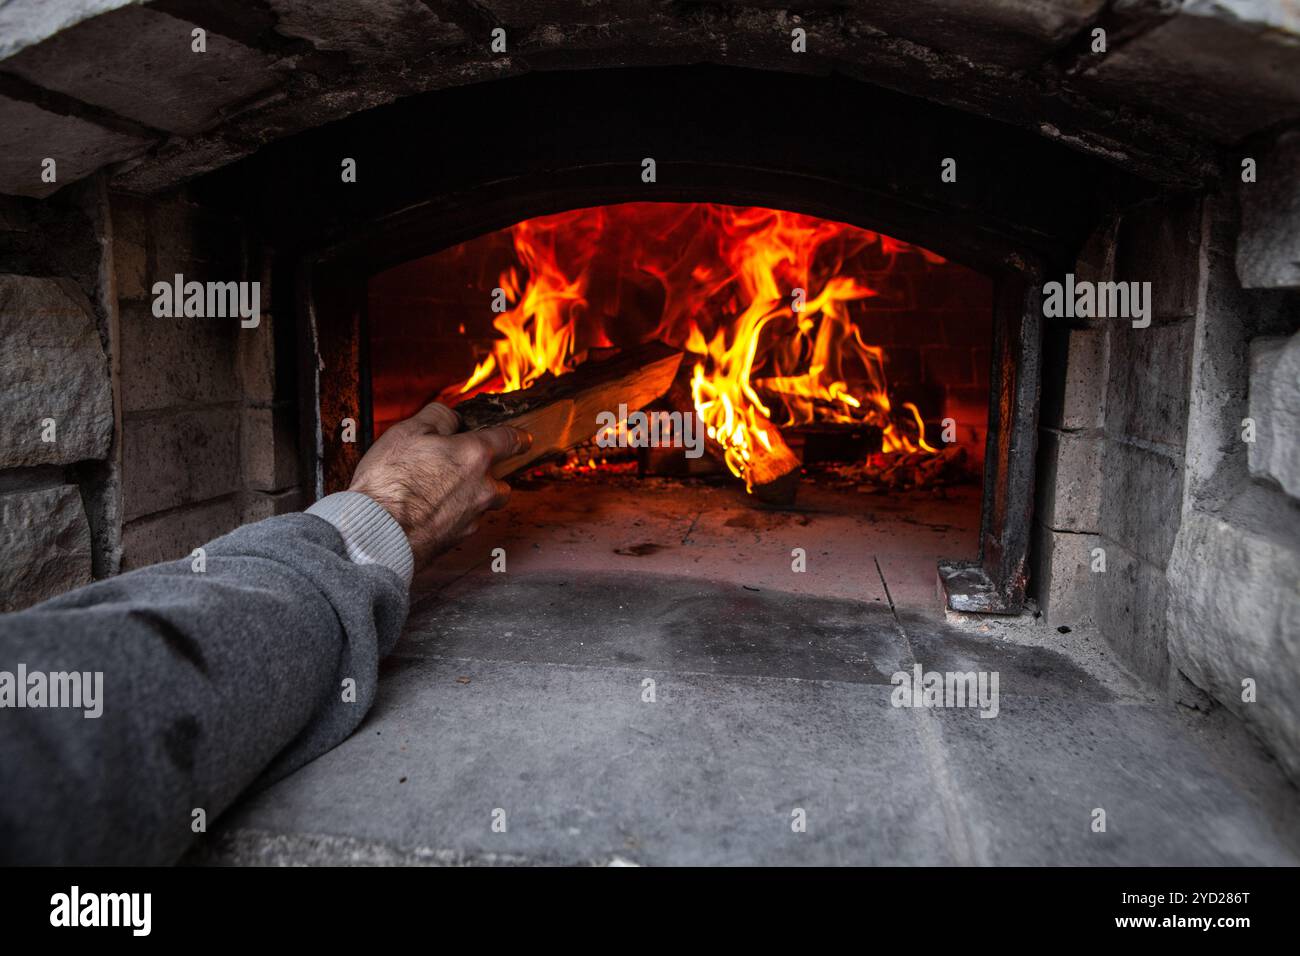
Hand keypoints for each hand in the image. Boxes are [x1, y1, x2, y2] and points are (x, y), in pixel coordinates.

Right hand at [347, 401, 530, 571]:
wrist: (378, 532)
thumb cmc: (390, 482)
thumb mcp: (407, 432)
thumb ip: (437, 417)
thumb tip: (452, 416)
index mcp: (474, 455)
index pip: (510, 440)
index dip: (517, 437)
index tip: (522, 439)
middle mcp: (481, 488)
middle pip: (502, 480)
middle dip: (491, 475)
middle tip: (465, 468)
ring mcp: (472, 516)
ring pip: (485, 504)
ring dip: (474, 497)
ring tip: (444, 491)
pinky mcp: (458, 538)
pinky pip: (466, 523)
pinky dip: (454, 516)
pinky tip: (430, 512)